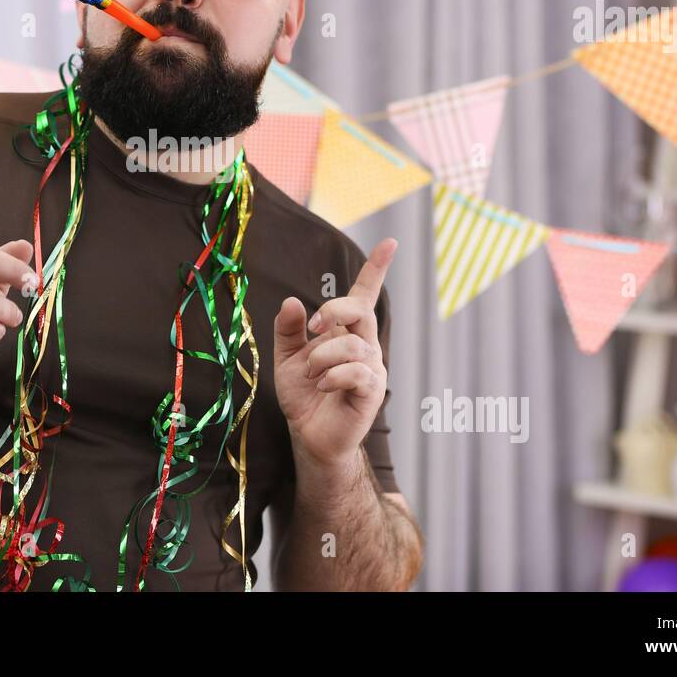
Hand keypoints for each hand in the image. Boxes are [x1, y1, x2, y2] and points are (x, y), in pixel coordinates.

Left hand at [273, 238, 397, 469]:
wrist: (308, 434)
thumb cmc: (303, 395)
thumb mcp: (286, 357)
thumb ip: (288, 329)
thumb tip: (292, 301)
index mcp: (346, 332)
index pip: (365, 295)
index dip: (376, 268)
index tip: (390, 242)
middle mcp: (364, 345)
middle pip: (360, 310)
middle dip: (334, 310)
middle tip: (313, 327)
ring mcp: (371, 368)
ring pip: (352, 345)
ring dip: (322, 356)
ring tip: (312, 374)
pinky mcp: (371, 392)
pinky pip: (356, 372)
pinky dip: (333, 375)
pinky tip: (322, 385)